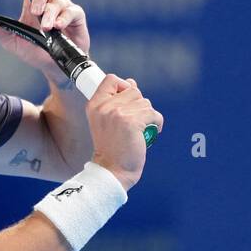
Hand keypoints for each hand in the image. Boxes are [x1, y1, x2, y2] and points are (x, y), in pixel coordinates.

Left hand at [0, 0, 88, 83]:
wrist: (53, 68)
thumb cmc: (33, 52)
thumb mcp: (11, 41)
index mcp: (33, 3)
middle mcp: (49, 2)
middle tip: (35, 12)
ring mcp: (63, 9)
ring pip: (57, 0)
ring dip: (50, 14)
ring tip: (47, 29)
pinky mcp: (76, 17)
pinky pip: (71, 11)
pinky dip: (63, 18)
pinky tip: (58, 27)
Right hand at [86, 74, 161, 190]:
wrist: (112, 170)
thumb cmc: (111, 149)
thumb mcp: (104, 121)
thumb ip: (115, 101)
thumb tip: (131, 83)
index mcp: (94, 105)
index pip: (111, 79)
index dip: (123, 86)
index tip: (127, 101)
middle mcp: (104, 107)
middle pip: (133, 90)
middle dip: (139, 105)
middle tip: (134, 122)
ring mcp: (117, 113)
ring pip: (145, 102)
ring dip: (148, 116)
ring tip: (140, 130)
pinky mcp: (132, 121)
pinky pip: (154, 114)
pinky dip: (156, 123)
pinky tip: (149, 132)